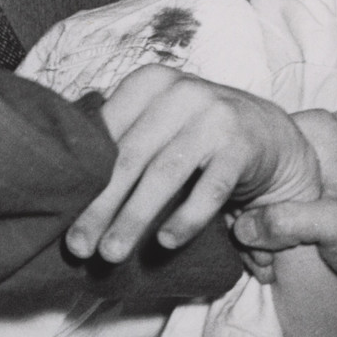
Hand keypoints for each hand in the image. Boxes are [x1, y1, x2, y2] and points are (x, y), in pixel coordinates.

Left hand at [67, 66, 320, 264]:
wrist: (275, 139)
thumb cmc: (201, 138)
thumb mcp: (161, 125)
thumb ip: (123, 141)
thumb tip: (65, 188)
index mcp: (152, 82)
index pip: (106, 133)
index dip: (82, 178)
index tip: (61, 216)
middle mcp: (182, 92)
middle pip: (129, 157)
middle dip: (100, 206)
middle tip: (78, 247)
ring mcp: (216, 116)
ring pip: (163, 174)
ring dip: (133, 218)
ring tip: (111, 253)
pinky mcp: (243, 146)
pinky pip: (209, 189)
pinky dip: (186, 218)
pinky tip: (166, 242)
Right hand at [232, 104, 336, 290]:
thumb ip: (292, 221)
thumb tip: (242, 228)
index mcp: (311, 130)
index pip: (250, 145)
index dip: (239, 185)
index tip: (245, 225)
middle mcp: (297, 141)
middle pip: (243, 174)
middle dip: (242, 218)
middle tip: (260, 255)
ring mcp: (291, 168)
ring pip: (246, 196)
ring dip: (247, 234)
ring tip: (267, 264)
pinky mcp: (289, 194)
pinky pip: (256, 211)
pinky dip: (255, 238)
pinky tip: (268, 263)